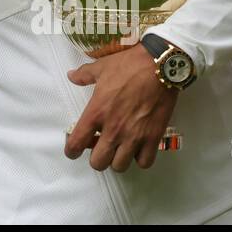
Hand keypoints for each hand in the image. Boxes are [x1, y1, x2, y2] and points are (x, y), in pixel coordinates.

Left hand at [65, 46, 178, 170]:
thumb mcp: (101, 67)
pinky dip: (140, 158)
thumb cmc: (128, 66)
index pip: (76, 143)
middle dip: (97, 158)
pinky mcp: (153, 138)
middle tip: (101, 147)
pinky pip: (144, 162)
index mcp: (96, 113)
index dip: (71, 151)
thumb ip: (84, 75)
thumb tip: (71, 76)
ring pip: (120, 166)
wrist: (159, 66)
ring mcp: (134, 136)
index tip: (73, 150)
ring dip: (117, 159)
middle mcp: (113, 130)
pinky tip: (139, 148)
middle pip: (98, 163)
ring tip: (120, 148)